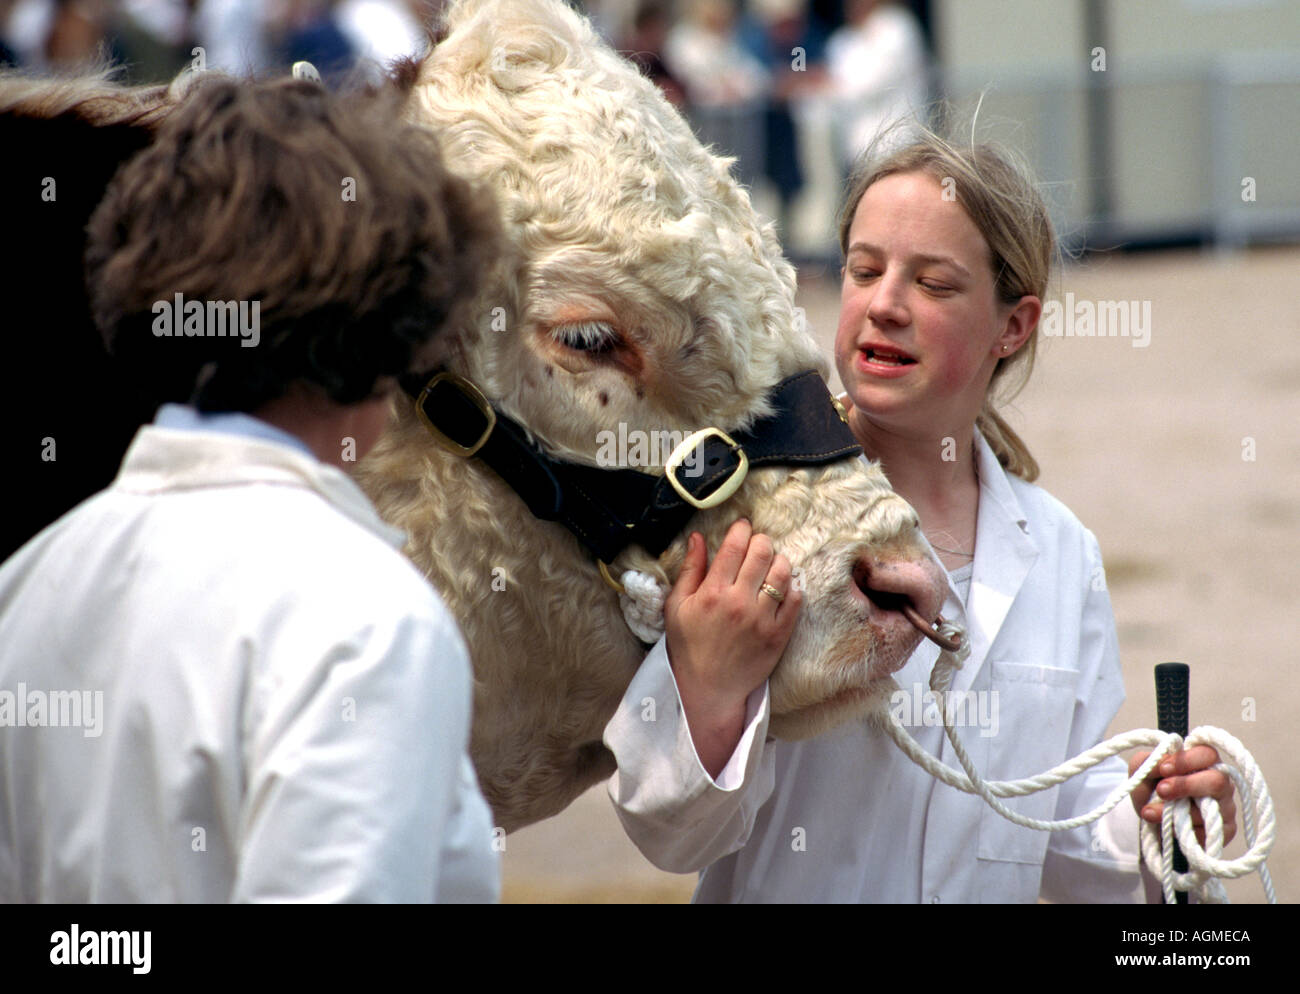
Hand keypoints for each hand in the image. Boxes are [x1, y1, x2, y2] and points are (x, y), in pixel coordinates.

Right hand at [664, 519, 801, 777]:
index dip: (742, 530)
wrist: (707, 689)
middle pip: (762, 553)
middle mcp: (739, 602)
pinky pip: (795, 600)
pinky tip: (783, 587)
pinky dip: (792, 587)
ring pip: (782, 573)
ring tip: (772, 564)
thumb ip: (690, 570)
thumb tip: (699, 538)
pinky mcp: (779, 635)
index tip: (743, 526)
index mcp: (712, 593)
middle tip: (758, 544)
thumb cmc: (688, 646)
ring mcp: (762, 619)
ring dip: (779, 561)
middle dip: (761, 541)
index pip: (734, 547)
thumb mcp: (677, 607)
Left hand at [1129, 746, 1237, 847]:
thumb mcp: (1141, 768)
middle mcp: (1221, 782)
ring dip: (1176, 811)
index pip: (1207, 754)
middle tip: (1161, 790)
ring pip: (1210, 810)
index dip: (1186, 761)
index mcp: (1203, 761)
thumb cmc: (1151, 785)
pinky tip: (1165, 826)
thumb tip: (1161, 764)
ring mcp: (1226, 807)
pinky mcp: (1225, 831)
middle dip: (1185, 785)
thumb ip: (1149, 761)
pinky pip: (1208, 832)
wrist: (1150, 816)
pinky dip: (1182, 829)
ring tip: (1149, 812)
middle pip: (1217, 781)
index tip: (1163, 768)